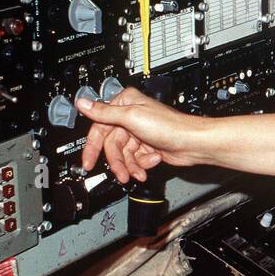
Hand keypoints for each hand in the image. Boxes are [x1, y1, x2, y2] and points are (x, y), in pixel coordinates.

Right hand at [76, 86, 205, 183]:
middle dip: (117, 161)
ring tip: (138, 172)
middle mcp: (130, 117)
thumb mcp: (131, 117)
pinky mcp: (146, 146)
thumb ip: (104, 112)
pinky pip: (135, 160)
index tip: (87, 162)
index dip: (92, 146)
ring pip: (123, 155)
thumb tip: (82, 102)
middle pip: (111, 145)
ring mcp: (139, 133)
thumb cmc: (169, 126)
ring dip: (131, 165)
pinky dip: (142, 164)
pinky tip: (152, 161)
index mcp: (125, 104)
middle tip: (120, 173)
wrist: (192, 144)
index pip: (99, 127)